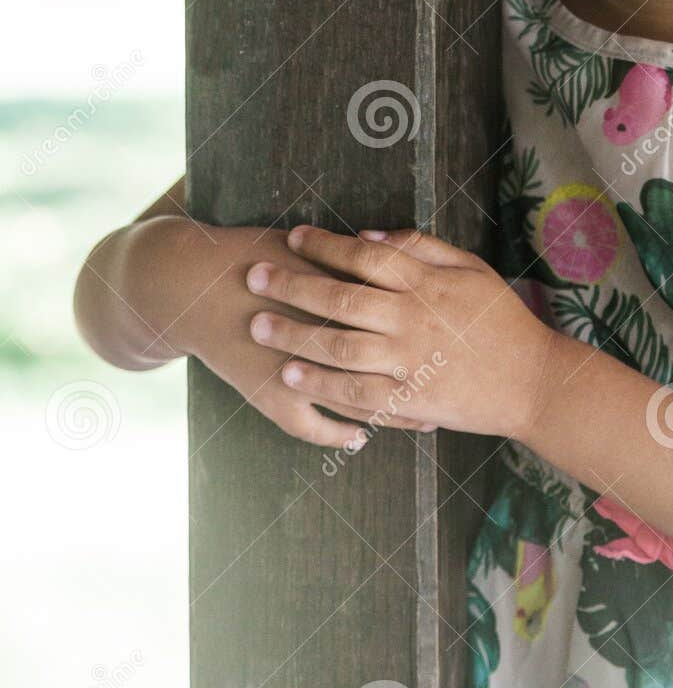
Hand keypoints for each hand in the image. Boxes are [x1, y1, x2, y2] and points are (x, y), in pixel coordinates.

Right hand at [142, 216, 435, 447]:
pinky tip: (358, 438)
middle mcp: (325, 338)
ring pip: (358, 403)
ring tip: (422, 421)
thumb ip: (352, 257)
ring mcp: (299, 371)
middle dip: (427, 384)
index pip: (403, 325)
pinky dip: (337, 434)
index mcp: (341, 296)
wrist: (196, 281)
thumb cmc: (256, 255)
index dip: (437, 341)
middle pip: (392, 369)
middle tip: (455, 393)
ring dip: (393, 415)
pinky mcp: (271, 394)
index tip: (462, 350)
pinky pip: (311, 427)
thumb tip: (392, 252)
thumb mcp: (312, 248)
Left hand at [242, 224, 558, 442]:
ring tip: (259, 325)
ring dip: (295, 335)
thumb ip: (423, 247)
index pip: (366, 255)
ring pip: (340, 346)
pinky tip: (290, 375)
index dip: (325, 244)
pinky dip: (320, 383)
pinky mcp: (410, 398)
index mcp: (427, 283)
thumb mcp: (472, 268)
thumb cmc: (502, 320)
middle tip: (253, 276)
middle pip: (341, 298)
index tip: (293, 236)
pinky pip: (356, 391)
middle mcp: (413, 319)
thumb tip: (370, 232)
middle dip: (292, 285)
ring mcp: (409, 361)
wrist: (533, 381)